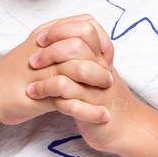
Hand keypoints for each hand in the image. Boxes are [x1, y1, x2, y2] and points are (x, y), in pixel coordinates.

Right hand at [0, 17, 113, 130]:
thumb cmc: (12, 75)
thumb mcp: (36, 51)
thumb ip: (57, 44)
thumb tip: (85, 44)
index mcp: (47, 35)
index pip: (85, 24)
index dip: (101, 38)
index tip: (105, 55)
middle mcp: (46, 49)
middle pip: (84, 45)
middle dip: (101, 61)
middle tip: (108, 76)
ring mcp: (43, 72)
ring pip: (80, 70)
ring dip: (98, 82)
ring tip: (108, 92)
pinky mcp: (41, 96)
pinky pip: (71, 101)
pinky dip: (90, 110)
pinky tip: (103, 116)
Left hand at [26, 14, 144, 152]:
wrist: (126, 127)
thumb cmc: (105, 99)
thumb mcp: (97, 73)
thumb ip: (84, 55)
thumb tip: (61, 37)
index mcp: (101, 57)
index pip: (84, 28)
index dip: (60, 30)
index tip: (41, 38)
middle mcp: (100, 68)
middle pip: (76, 46)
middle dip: (50, 51)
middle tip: (33, 60)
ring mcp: (96, 88)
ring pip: (70, 71)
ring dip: (45, 75)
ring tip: (31, 82)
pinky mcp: (92, 109)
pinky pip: (68, 98)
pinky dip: (49, 94)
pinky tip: (35, 95)